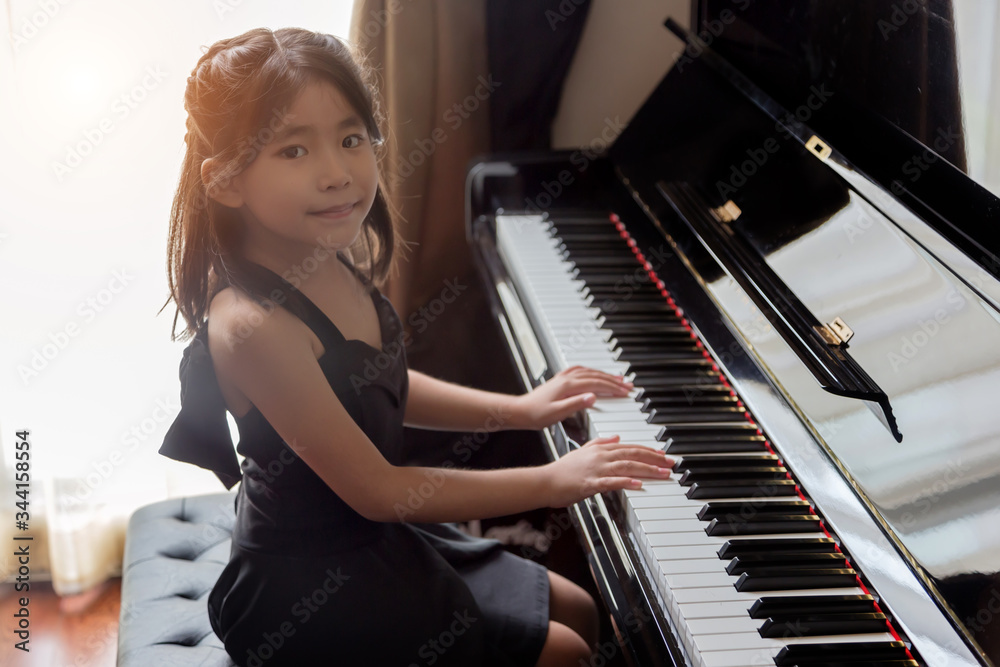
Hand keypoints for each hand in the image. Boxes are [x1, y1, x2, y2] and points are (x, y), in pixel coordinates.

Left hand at [510, 365, 633, 429]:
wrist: (520, 411)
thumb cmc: (537, 415)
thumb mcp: (558, 413)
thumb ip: (576, 404)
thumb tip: (593, 397)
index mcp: (568, 386)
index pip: (597, 384)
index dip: (613, 388)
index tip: (625, 391)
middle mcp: (566, 379)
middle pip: (596, 376)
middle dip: (614, 380)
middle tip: (628, 385)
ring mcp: (563, 378)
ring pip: (589, 372)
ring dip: (605, 374)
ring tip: (618, 378)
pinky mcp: (559, 380)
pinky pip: (580, 370)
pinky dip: (591, 371)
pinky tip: (594, 373)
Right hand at [544, 435, 673, 506]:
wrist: (545, 481)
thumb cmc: (562, 469)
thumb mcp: (582, 451)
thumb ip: (600, 443)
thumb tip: (616, 437)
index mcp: (600, 449)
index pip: (630, 447)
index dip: (648, 450)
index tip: (663, 455)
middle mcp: (600, 457)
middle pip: (632, 455)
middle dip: (654, 459)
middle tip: (671, 464)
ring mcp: (596, 469)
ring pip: (627, 467)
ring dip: (647, 470)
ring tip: (663, 474)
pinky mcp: (590, 483)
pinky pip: (611, 482)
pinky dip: (626, 481)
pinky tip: (638, 484)